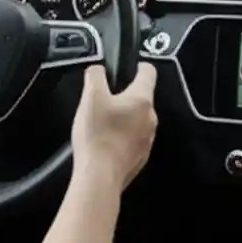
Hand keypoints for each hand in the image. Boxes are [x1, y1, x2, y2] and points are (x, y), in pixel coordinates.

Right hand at [71, 62, 157, 191]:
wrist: (100, 176)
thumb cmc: (97, 134)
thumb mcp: (90, 96)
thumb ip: (95, 75)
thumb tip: (98, 69)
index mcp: (142, 99)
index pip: (149, 71)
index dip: (136, 66)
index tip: (125, 69)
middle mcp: (151, 117)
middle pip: (141, 97)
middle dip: (124, 96)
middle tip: (102, 101)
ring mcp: (148, 139)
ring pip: (137, 119)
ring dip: (123, 117)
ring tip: (101, 123)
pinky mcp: (141, 156)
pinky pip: (133, 139)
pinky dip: (122, 137)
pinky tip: (105, 142)